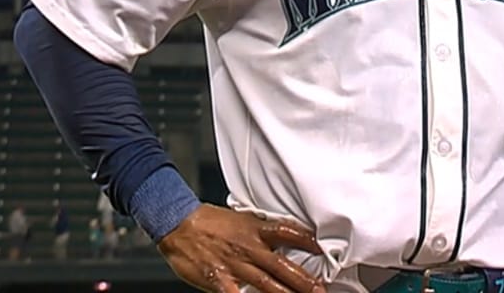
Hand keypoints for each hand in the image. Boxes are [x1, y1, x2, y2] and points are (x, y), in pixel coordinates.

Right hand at [157, 204, 324, 292]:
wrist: (179, 223)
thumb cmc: (210, 222)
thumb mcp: (243, 218)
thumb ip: (263, 229)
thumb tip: (283, 235)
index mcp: (257, 230)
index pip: (290, 233)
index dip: (309, 242)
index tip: (324, 251)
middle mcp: (250, 248)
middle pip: (283, 266)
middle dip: (304, 281)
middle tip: (320, 289)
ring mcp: (235, 265)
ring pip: (266, 284)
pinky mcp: (219, 279)